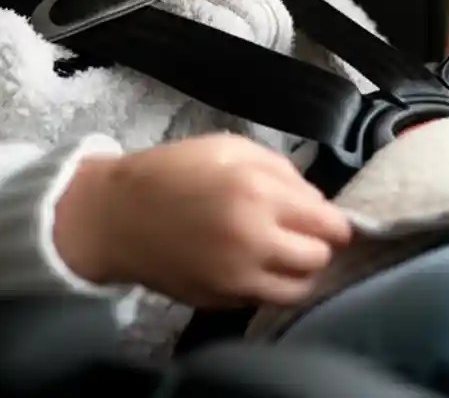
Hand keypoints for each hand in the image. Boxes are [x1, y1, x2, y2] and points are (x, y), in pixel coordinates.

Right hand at [55, 134, 350, 307]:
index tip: (324, 219)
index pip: (331, 224)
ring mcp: (237, 277)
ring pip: (300, 289)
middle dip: (318, 245)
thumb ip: (282, 171)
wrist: (115, 216)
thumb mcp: (230, 147)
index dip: (333, 222)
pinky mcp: (220, 301)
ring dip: (299, 272)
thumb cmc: (172, 172)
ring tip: (283, 255)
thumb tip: (316, 203)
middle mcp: (254, 240)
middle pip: (320, 258)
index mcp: (258, 193)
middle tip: (300, 234)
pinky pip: (265, 300)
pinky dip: (269, 285)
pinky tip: (254, 266)